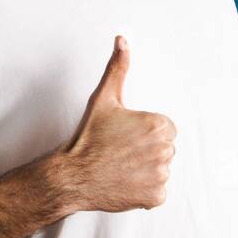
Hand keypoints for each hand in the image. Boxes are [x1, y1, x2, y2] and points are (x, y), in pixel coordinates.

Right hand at [61, 36, 176, 212]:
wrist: (72, 175)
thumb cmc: (88, 137)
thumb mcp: (103, 98)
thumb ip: (118, 68)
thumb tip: (123, 41)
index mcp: (158, 125)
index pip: (165, 128)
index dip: (144, 131)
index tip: (126, 135)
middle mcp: (165, 150)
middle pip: (165, 148)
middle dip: (147, 149)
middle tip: (121, 150)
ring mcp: (161, 175)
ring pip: (160, 169)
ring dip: (146, 169)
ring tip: (120, 166)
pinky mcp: (155, 197)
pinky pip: (157, 192)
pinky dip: (144, 189)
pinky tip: (124, 181)